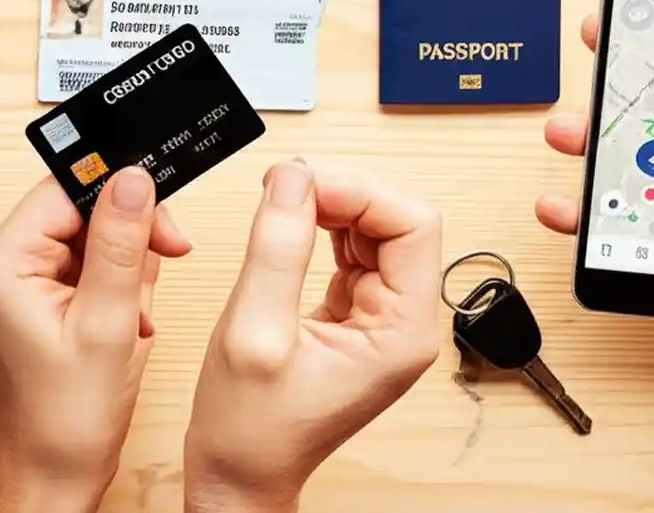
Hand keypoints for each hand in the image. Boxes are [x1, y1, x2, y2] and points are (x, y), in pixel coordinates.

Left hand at [0, 168, 191, 512]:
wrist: (52, 471)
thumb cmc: (68, 417)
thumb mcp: (109, 321)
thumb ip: (123, 243)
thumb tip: (134, 178)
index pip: (70, 190)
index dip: (126, 202)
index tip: (164, 231)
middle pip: (82, 211)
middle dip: (128, 248)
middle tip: (144, 294)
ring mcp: (8, 278)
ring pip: (91, 237)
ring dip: (124, 273)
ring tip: (128, 321)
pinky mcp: (26, 292)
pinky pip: (84, 262)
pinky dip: (113, 288)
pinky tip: (119, 322)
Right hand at [183, 160, 441, 512]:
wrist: (240, 475)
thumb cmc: (250, 430)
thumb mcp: (254, 330)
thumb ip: (278, 248)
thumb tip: (292, 178)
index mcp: (403, 333)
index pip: (413, 226)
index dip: (361, 192)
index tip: (306, 182)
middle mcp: (405, 324)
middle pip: (397, 223)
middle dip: (345, 195)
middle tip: (287, 187)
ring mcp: (383, 319)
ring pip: (375, 231)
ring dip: (331, 208)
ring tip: (281, 203)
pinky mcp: (357, 315)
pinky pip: (352, 252)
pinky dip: (322, 229)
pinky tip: (289, 226)